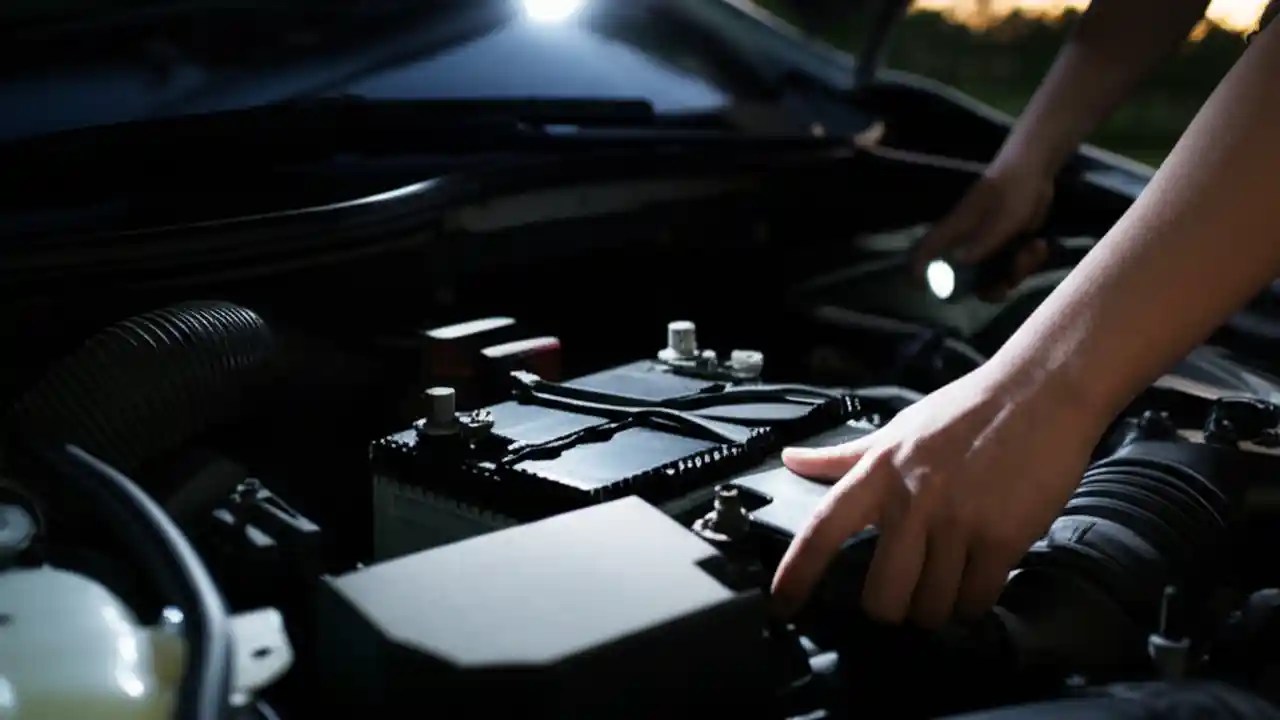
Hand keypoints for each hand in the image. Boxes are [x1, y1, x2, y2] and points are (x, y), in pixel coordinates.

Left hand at [769, 367, 1105, 627]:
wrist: (1039, 393)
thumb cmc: (966, 412)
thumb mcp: (897, 430)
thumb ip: (843, 456)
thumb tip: (791, 459)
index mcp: (879, 473)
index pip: (824, 528)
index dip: (797, 571)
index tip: (781, 604)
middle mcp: (912, 501)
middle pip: (882, 596)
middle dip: (891, 611)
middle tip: (902, 598)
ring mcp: (957, 522)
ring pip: (932, 607)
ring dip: (937, 609)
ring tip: (945, 585)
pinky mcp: (1002, 538)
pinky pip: (976, 600)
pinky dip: (974, 603)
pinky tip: (976, 582)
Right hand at [911, 160, 1054, 300]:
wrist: (1035, 171)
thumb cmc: (1012, 189)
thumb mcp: (1003, 218)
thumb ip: (984, 241)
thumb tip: (961, 262)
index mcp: (955, 233)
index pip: (925, 254)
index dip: (919, 274)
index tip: (928, 291)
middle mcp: (967, 245)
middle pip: (966, 282)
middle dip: (990, 289)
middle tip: (1007, 285)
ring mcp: (988, 248)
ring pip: (994, 277)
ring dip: (1017, 272)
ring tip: (1035, 250)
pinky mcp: (1006, 247)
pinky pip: (1012, 268)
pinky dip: (1028, 262)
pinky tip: (1040, 246)